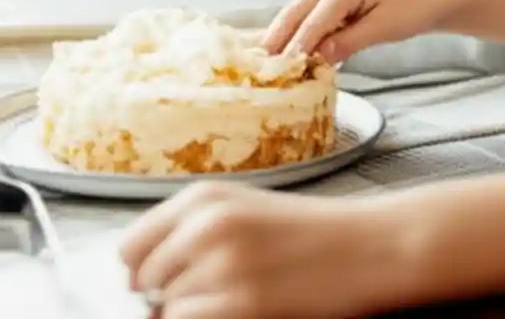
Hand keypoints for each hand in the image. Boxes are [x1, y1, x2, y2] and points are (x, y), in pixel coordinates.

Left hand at [119, 183, 405, 318]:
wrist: (374, 246)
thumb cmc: (316, 231)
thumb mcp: (247, 211)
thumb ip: (193, 232)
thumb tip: (141, 277)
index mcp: (204, 198)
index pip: (130, 246)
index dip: (140, 272)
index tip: (156, 284)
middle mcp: (206, 226)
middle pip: (143, 282)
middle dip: (167, 294)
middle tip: (215, 291)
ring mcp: (223, 266)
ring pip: (166, 310)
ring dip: (194, 312)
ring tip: (240, 297)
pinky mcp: (243, 303)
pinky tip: (244, 309)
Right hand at [262, 0, 454, 61]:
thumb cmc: (415, 7)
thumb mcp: (385, 28)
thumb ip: (350, 41)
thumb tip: (318, 56)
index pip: (315, 21)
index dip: (297, 47)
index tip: (281, 69)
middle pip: (295, 13)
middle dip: (277, 40)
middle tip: (258, 69)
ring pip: (297, 14)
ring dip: (284, 38)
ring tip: (265, 66)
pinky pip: (309, 16)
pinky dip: (299, 34)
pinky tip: (287, 54)